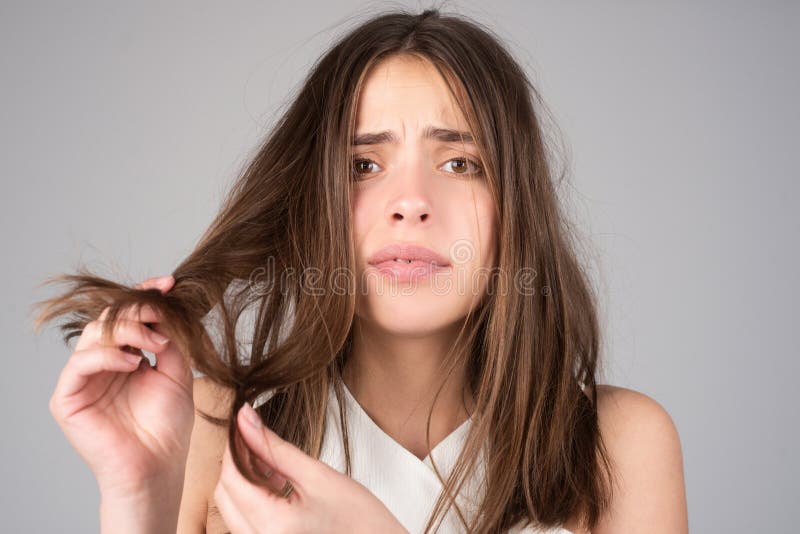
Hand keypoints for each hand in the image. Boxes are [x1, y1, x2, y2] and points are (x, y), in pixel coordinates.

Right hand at [48, 274, 193, 495]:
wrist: (158, 466)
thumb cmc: (167, 426)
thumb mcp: (177, 373)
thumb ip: (170, 340)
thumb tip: (166, 309)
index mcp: (126, 355)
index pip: (127, 315)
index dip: (145, 295)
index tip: (169, 285)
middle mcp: (102, 362)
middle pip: (110, 318)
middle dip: (139, 311)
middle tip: (163, 317)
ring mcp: (83, 379)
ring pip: (94, 334)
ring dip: (129, 331)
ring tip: (156, 344)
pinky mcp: (68, 398)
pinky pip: (80, 363)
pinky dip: (108, 356)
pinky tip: (134, 363)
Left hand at [214, 402, 409, 533]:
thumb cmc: (362, 522)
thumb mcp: (318, 475)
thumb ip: (275, 447)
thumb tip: (245, 420)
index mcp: (271, 525)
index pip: (230, 477)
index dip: (234, 445)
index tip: (244, 421)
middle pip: (225, 495)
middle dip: (235, 463)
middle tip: (256, 436)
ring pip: (232, 509)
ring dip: (243, 482)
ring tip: (271, 462)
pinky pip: (246, 523)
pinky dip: (253, 500)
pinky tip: (276, 483)